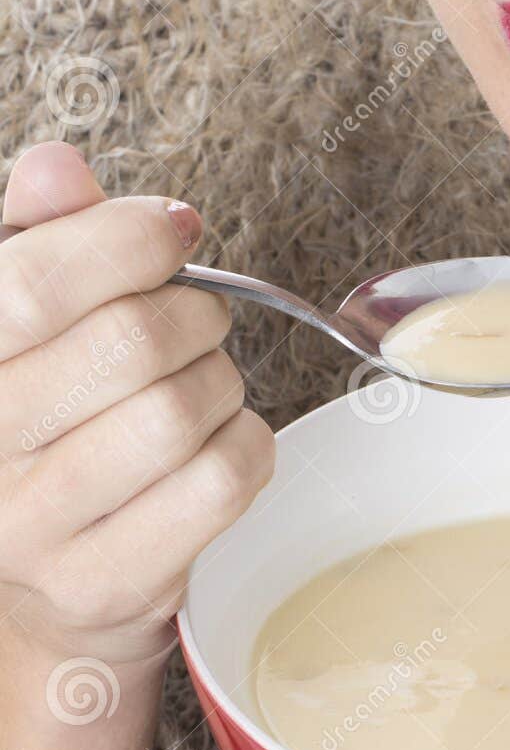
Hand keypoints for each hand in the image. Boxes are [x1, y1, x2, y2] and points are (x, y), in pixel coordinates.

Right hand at [0, 140, 275, 665]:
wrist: (42, 580)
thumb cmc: (46, 422)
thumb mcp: (25, 319)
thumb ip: (40, 237)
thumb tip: (56, 166)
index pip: (34, 283)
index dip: (125, 238)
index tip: (175, 230)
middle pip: (129, 341)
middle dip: (192, 311)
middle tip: (196, 319)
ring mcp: (33, 530)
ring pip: (180, 412)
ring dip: (219, 381)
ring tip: (200, 385)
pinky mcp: (104, 582)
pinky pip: (220, 481)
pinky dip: (243, 444)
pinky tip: (215, 443)